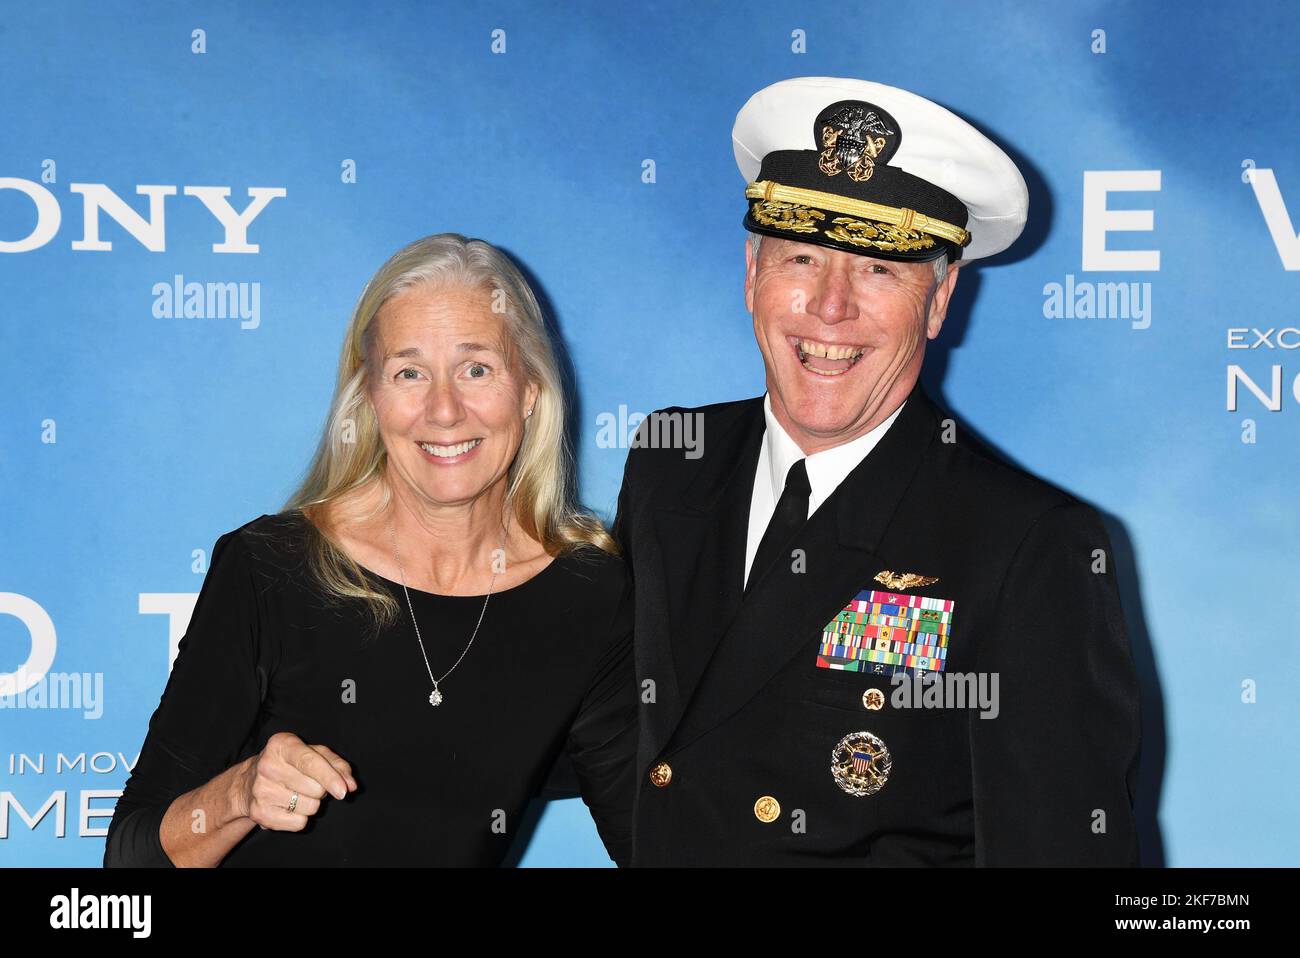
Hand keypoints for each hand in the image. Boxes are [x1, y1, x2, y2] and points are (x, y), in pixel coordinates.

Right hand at [236, 731, 357, 831]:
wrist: (250, 782)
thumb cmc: (292, 763)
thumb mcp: (315, 754)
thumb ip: (338, 765)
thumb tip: (351, 786)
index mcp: (281, 745)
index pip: (310, 763)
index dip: (330, 778)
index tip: (343, 791)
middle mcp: (267, 765)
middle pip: (315, 789)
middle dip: (321, 789)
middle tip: (308, 782)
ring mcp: (260, 790)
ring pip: (309, 807)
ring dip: (312, 803)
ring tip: (296, 793)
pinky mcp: (259, 813)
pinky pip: (299, 823)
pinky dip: (301, 817)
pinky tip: (288, 806)